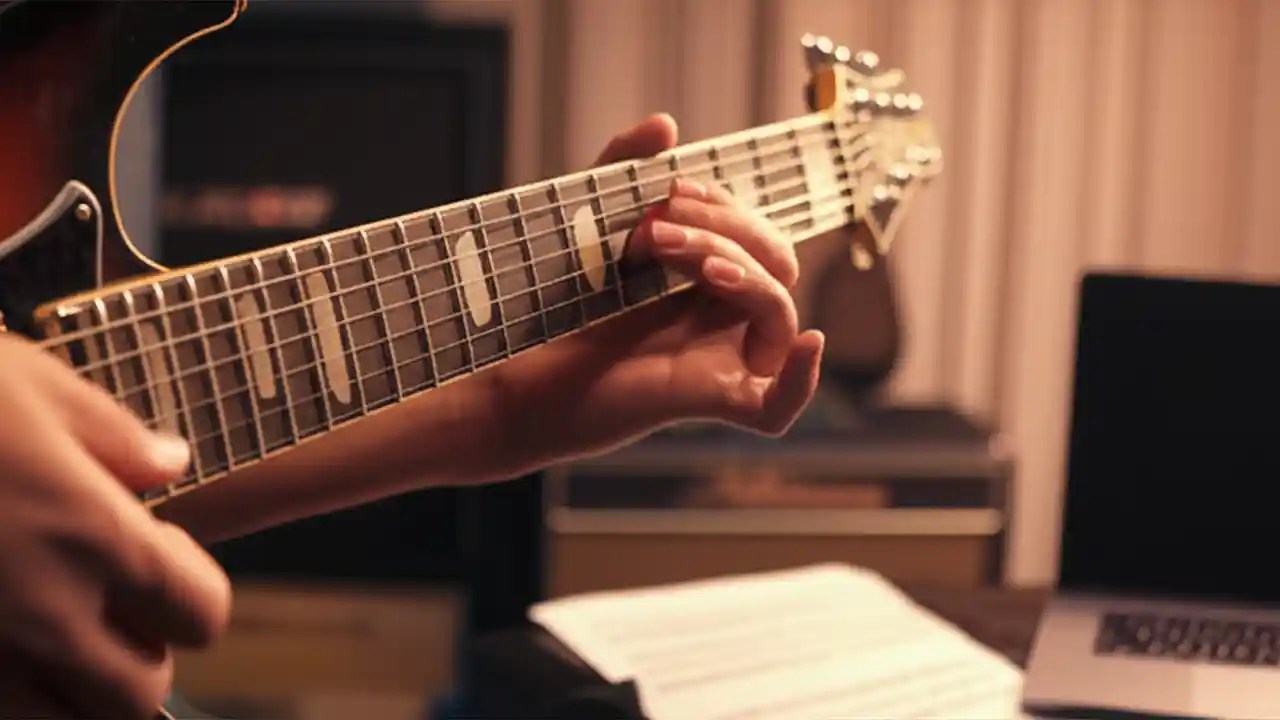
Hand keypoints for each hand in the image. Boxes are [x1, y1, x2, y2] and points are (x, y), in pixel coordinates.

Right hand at [0, 335, 229, 718]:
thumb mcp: (31, 383)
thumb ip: (113, 437)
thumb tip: (169, 464)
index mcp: (92, 539)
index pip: (200, 614)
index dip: (190, 589)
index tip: (159, 553)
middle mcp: (40, 616)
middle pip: (138, 697)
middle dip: (138, 659)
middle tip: (105, 606)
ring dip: (68, 692)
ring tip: (43, 630)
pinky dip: (5, 694)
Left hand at [491, 113, 823, 469]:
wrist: (518, 370)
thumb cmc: (554, 305)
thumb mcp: (593, 226)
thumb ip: (623, 171)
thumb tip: (667, 124)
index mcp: (711, 281)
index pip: (756, 234)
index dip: (724, 206)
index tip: (667, 188)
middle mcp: (725, 321)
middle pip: (777, 262)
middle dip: (726, 229)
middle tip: (653, 227)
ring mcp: (723, 363)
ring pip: (777, 311)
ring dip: (735, 267)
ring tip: (661, 247)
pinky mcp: (712, 404)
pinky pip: (777, 407)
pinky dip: (801, 379)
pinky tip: (808, 342)